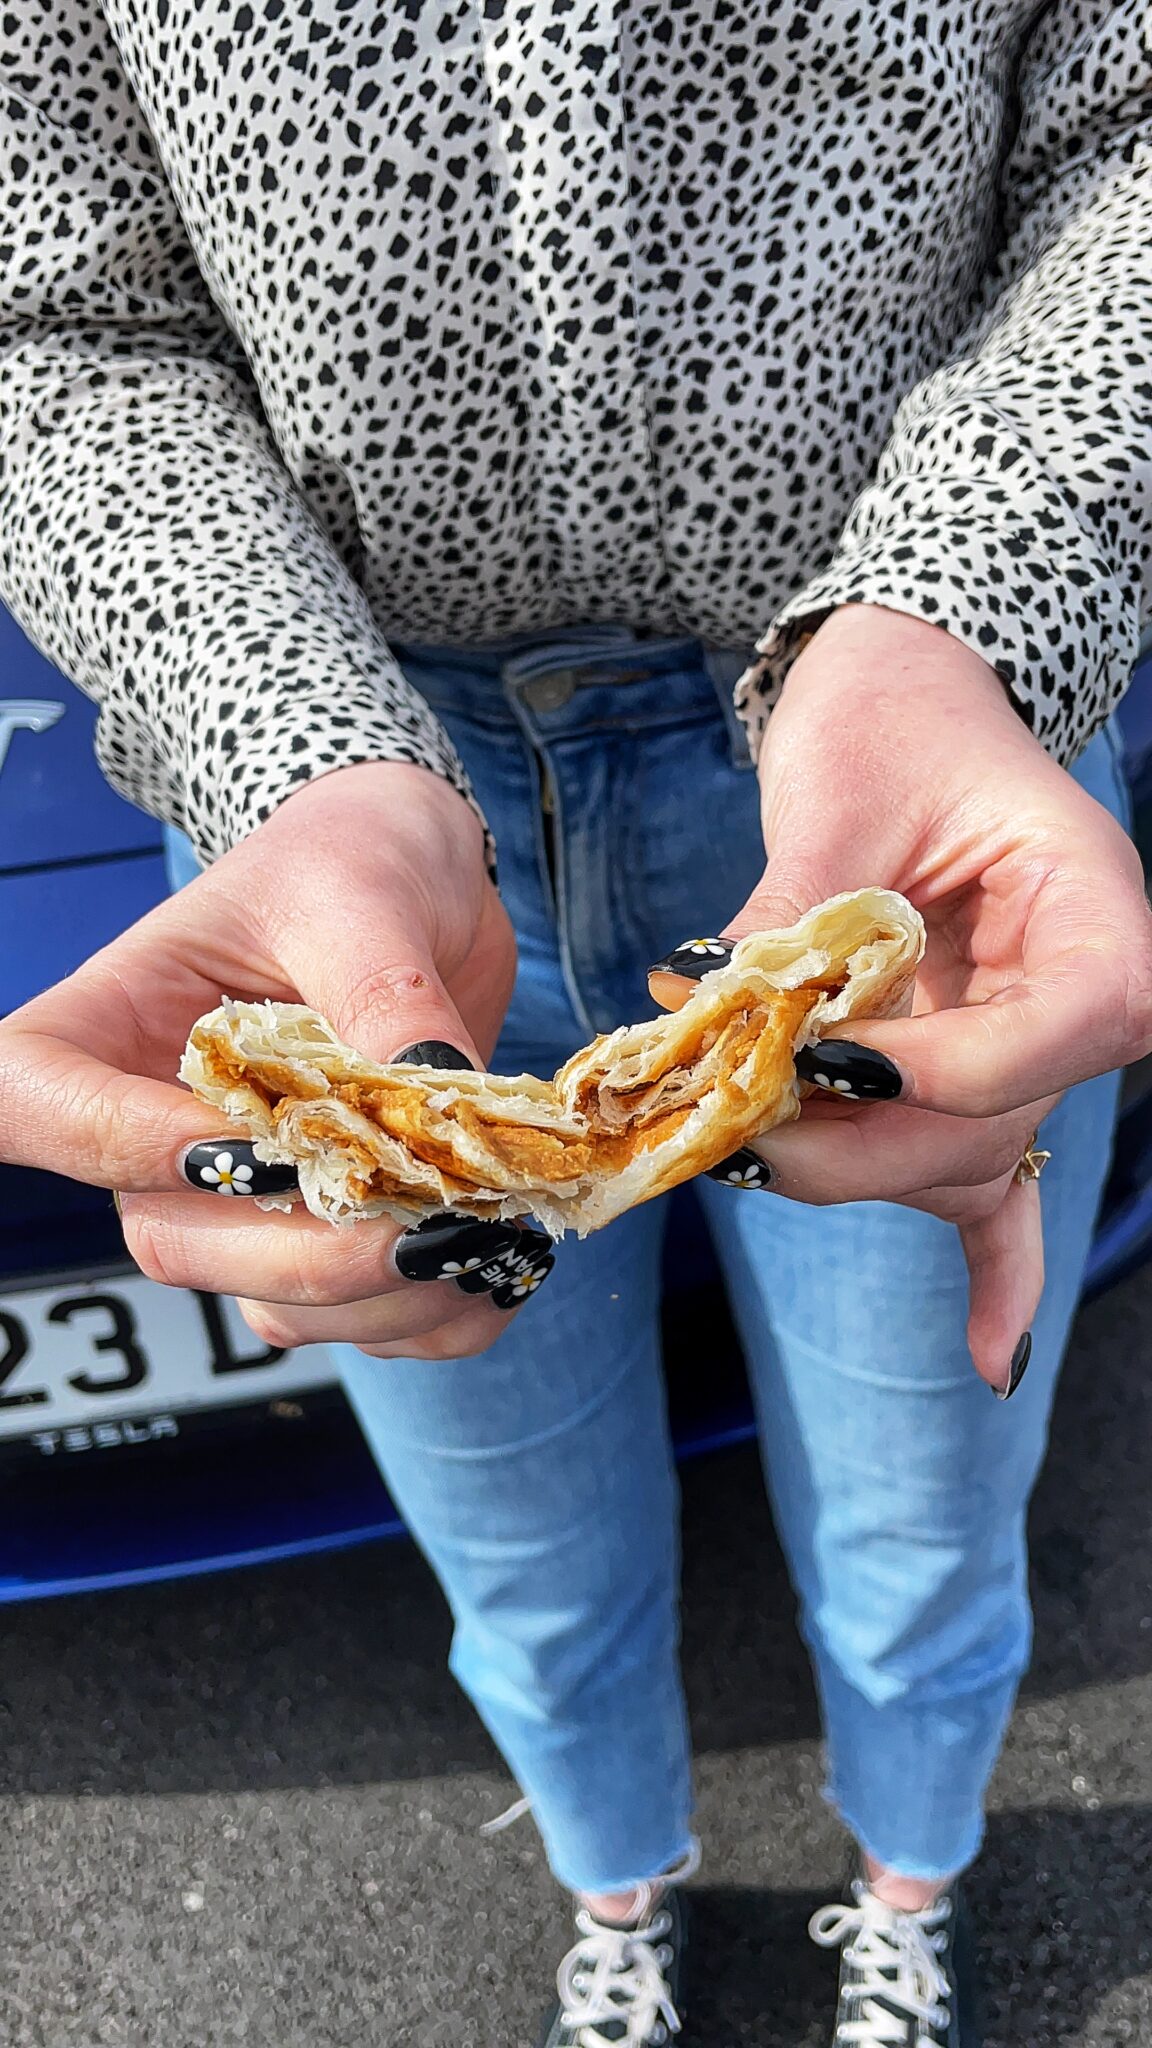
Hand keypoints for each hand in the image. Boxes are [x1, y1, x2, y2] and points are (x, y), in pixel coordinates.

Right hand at [0, 762, 536, 1357]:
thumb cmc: (349, 860)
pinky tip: (500, 1269)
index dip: (116, 1144)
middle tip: (433, 1215)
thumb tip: (429, 1097)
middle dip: (306, 1250)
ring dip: (387, 1295)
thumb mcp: (359, 894)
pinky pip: (354, 1320)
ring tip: (494, 1237)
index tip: (245, 1138)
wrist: (421, 886)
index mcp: (111, 1025)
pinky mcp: (321, 1235)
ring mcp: (236, 1199)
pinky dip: (436, 1317)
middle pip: (172, 1238)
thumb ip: (382, 993)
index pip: (31, 1101)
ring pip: (271, 1303)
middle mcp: (154, 1130)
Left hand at [721, 605, 1151, 1389]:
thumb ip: (801, 921)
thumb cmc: (890, 717)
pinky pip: (997, 1190)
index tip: (814, 1066)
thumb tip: (721, 1024)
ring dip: (844, 1171)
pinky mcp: (974, 1072)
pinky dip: (992, 1271)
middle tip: (726, 1128)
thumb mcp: (841, 793)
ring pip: (957, 1162)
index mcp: (1095, 913)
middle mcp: (1082, 994)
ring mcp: (1032, 1046)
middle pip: (991, 1126)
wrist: (902, 697)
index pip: (1055, 1035)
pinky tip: (989, 1358)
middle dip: (851, 1143)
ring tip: (729, 1149)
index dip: (933, 1073)